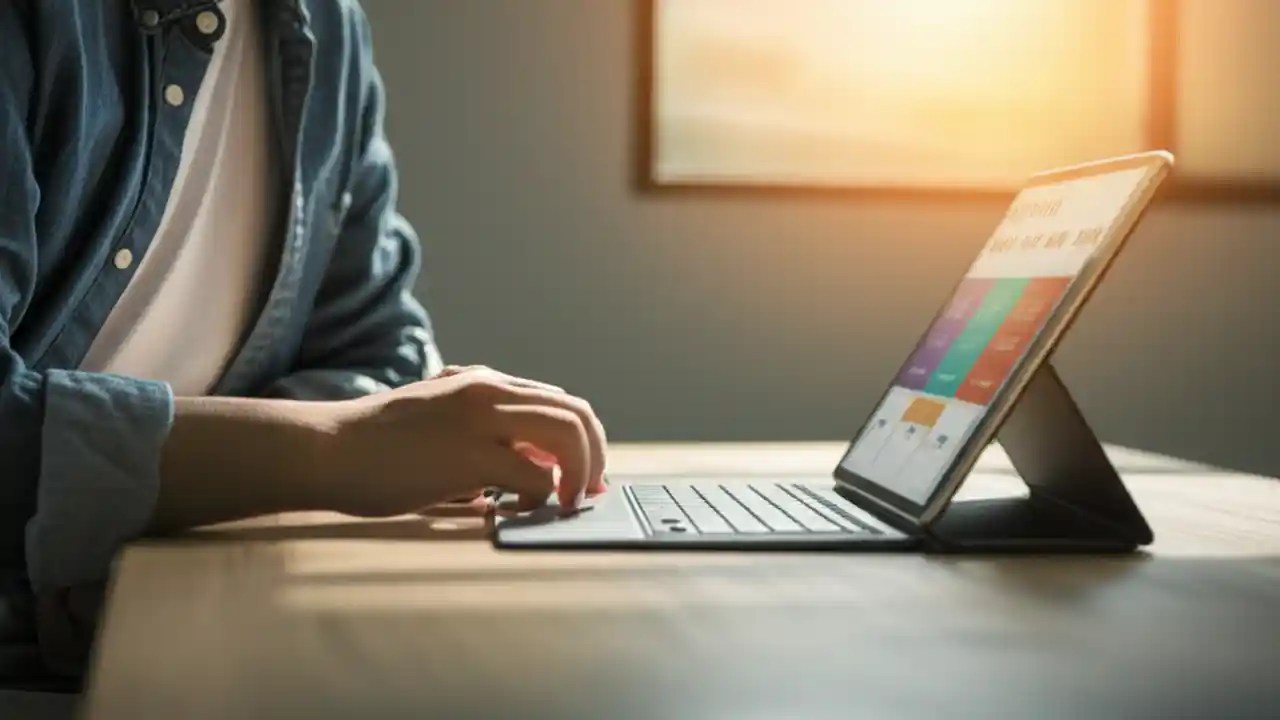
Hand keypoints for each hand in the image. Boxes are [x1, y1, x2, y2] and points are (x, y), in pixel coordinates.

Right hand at [321, 366, 606, 516]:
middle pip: (575, 413)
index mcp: (482, 383)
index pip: (557, 401)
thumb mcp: (434, 420)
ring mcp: (482, 418)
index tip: (581, 474)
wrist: (327, 448)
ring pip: (567, 434)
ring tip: (568, 503)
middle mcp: (489, 390)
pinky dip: (543, 497)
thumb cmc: (373, 446)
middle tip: (589, 491)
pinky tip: (523, 511)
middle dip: (594, 455)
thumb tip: (524, 472)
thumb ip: (479, 433)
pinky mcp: (471, 453)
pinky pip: (535, 475)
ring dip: (580, 472)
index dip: (581, 439)